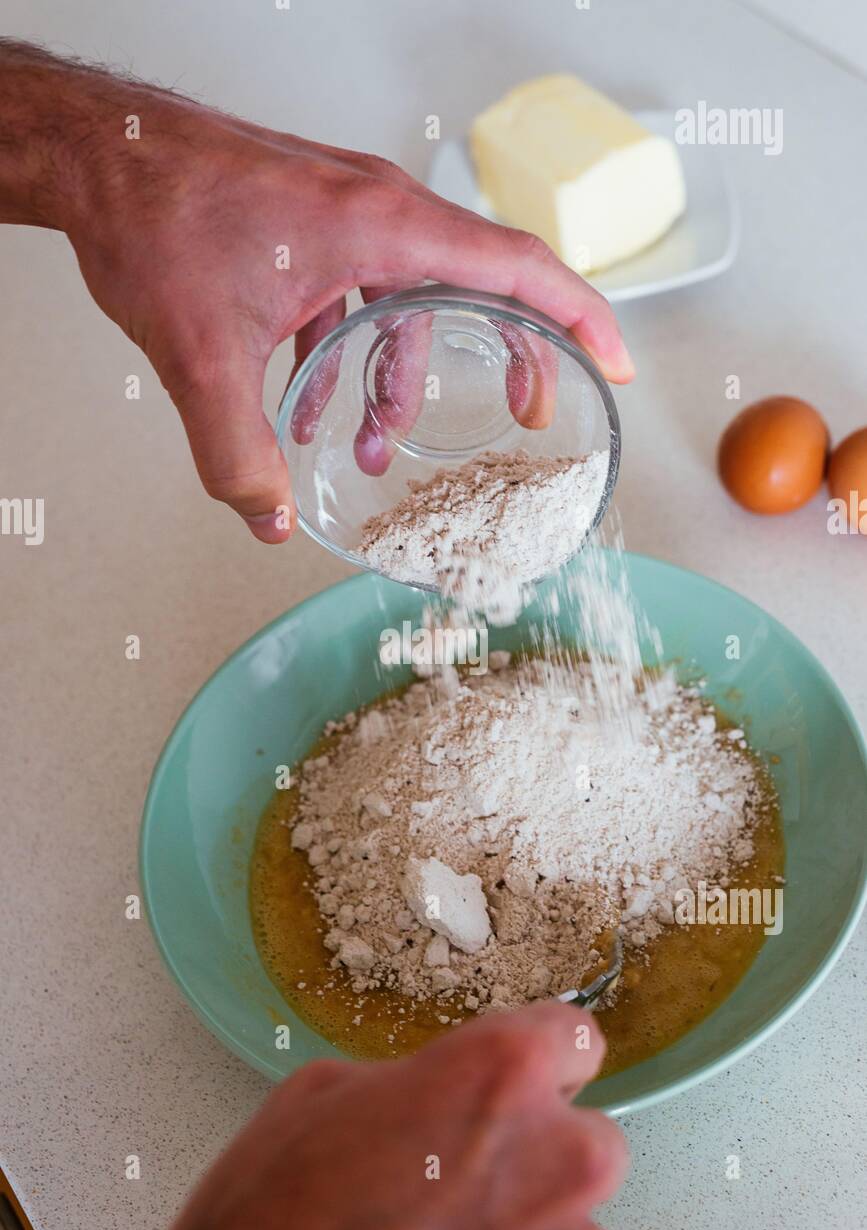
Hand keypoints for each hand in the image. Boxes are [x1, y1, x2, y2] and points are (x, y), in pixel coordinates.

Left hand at [0, 46, 631, 541]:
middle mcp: (379, 211)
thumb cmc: (155, 213)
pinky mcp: (316, 224)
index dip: (579, 318)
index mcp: (383, 227)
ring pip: (412, 300)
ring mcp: (349, 213)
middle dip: (507, 359)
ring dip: (401, 376)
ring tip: (372, 443)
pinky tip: (315, 398)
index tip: (616, 363)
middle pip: (483, 285)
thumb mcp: (201, 355)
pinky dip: (355, 349)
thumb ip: (238, 453)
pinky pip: (365, 290)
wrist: (100, 152)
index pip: (518, 266)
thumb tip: (271, 520)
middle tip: (523, 417)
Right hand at [112, 1002, 626, 1229]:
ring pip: (576, 1213)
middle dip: (537, 1146)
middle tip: (464, 1169)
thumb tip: (451, 1092)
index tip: (522, 1078)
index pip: (576, 1037)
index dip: (539, 1058)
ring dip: (531, 1218)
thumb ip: (427, 1077)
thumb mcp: (337, 1088)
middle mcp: (555, 1150)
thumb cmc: (276, 1213)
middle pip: (587, 1131)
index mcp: (502, 1069)